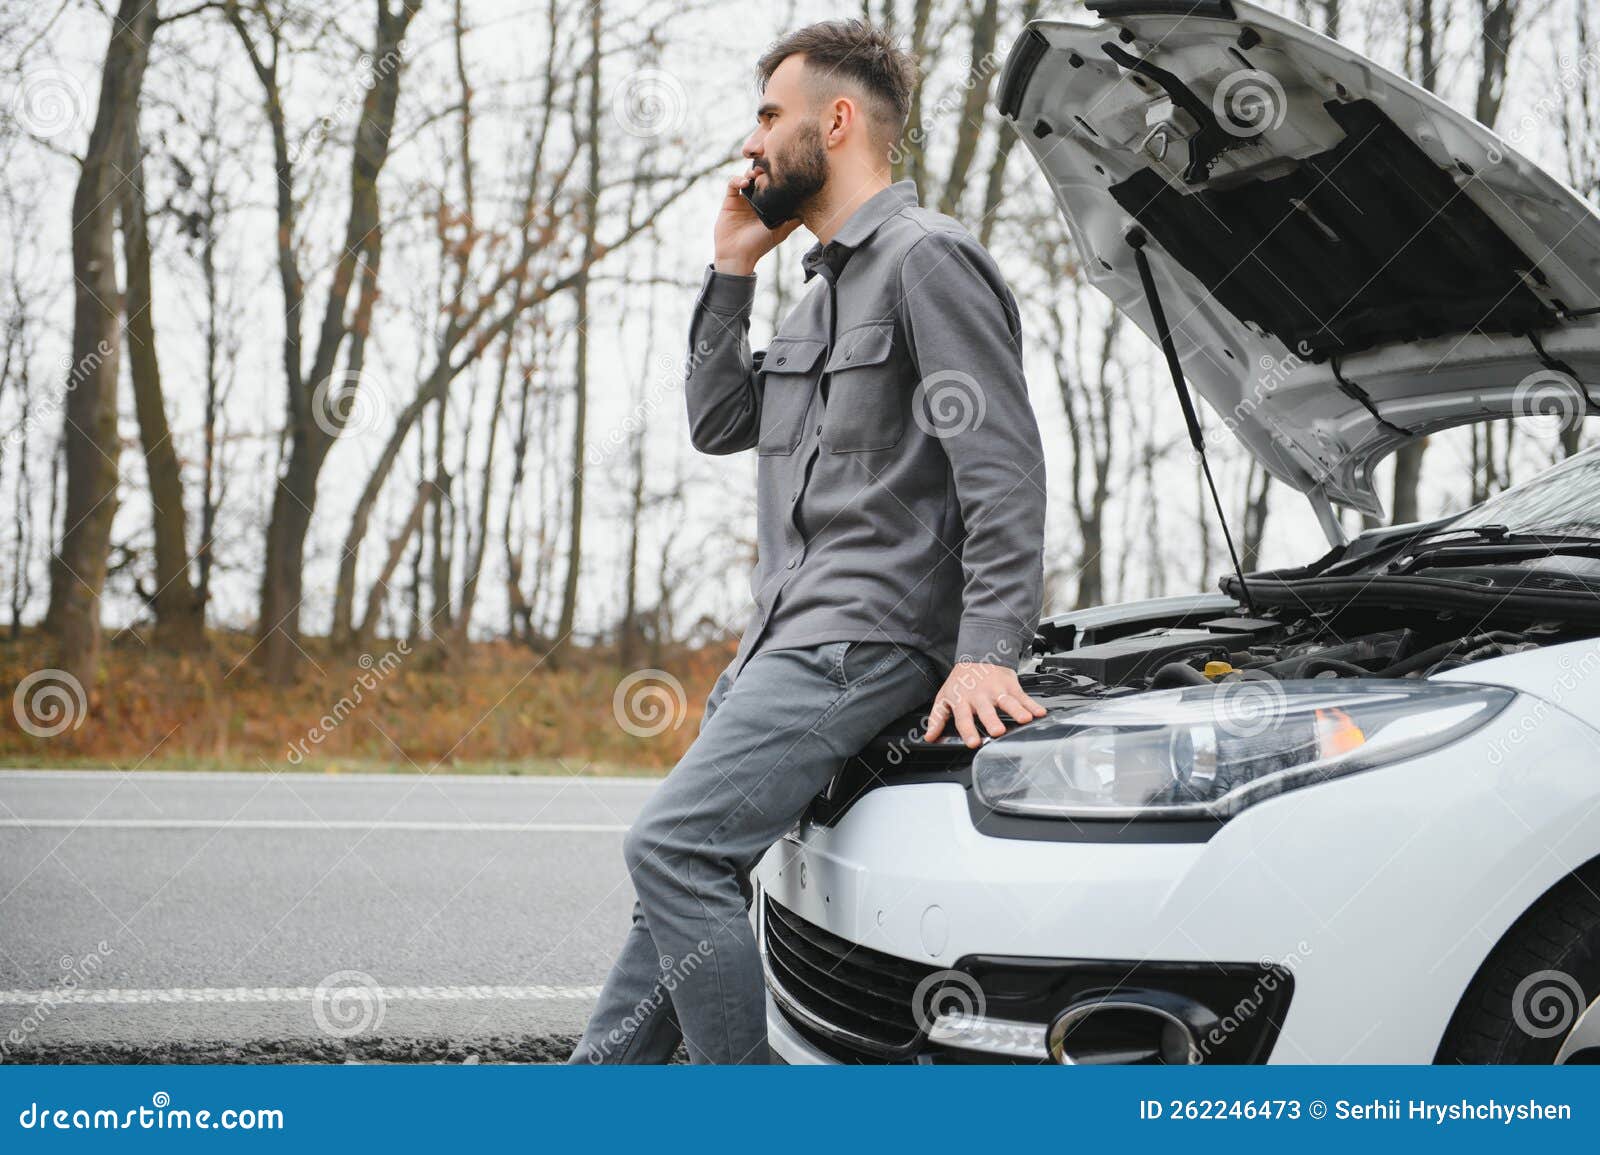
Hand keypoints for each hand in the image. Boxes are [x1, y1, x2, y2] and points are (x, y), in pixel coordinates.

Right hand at [713, 167, 800, 274]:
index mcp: (768, 203)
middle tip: (769, 166)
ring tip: (756, 174)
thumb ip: (793, 220)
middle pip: (760, 176)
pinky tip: (744, 183)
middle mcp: (756, 199)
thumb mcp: (781, 231)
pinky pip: (732, 184)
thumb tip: (811, 209)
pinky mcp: (730, 200)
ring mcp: (743, 198)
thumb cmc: (760, 245)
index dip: (777, 175)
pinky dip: (737, 180)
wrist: (738, 255)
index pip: (773, 184)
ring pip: (747, 176)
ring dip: (751, 171)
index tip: (782, 170)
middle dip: (764, 168)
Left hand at [923, 662, 1046, 747]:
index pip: (963, 717)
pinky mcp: (1010, 686)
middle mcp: (980, 696)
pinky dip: (1032, 704)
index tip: (973, 742)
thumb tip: (929, 736)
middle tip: (997, 731)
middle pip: (987, 710)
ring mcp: (997, 690)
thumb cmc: (961, 681)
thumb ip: (937, 718)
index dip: (968, 730)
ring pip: (1008, 702)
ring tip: (1025, 719)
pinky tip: (1040, 712)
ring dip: (1017, 710)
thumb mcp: (944, 697)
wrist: (978, 655)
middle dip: (992, 720)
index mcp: (962, 700)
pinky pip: (1023, 697)